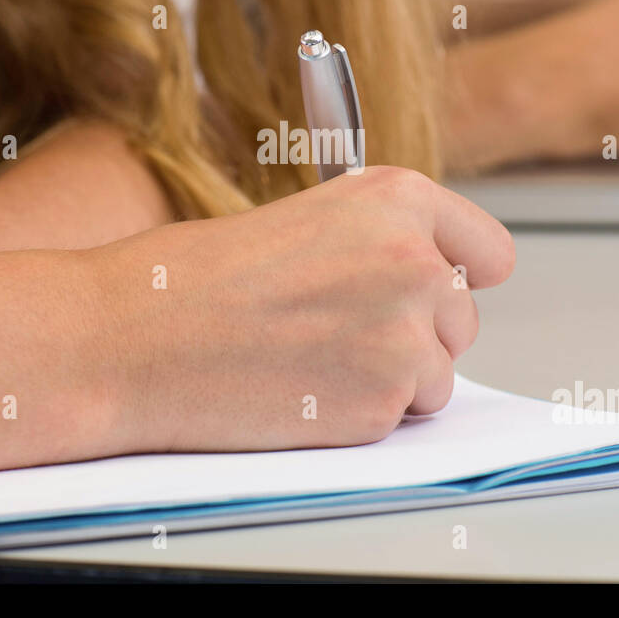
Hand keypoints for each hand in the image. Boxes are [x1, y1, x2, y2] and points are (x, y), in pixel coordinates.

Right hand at [90, 166, 514, 453]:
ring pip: (436, 375)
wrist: (130, 338)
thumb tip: (424, 281)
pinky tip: (300, 389)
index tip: (446, 285)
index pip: (488, 251)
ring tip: (309, 359)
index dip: (461, 273)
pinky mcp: (380, 404)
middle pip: (462, 317)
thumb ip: (376, 244)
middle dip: (414, 330)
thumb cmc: (191, 278)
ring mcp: (404, 336)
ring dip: (390, 378)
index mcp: (395, 200)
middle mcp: (416, 262)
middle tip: (335, 330)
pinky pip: (399, 417)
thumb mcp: (304, 222)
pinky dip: (359, 414)